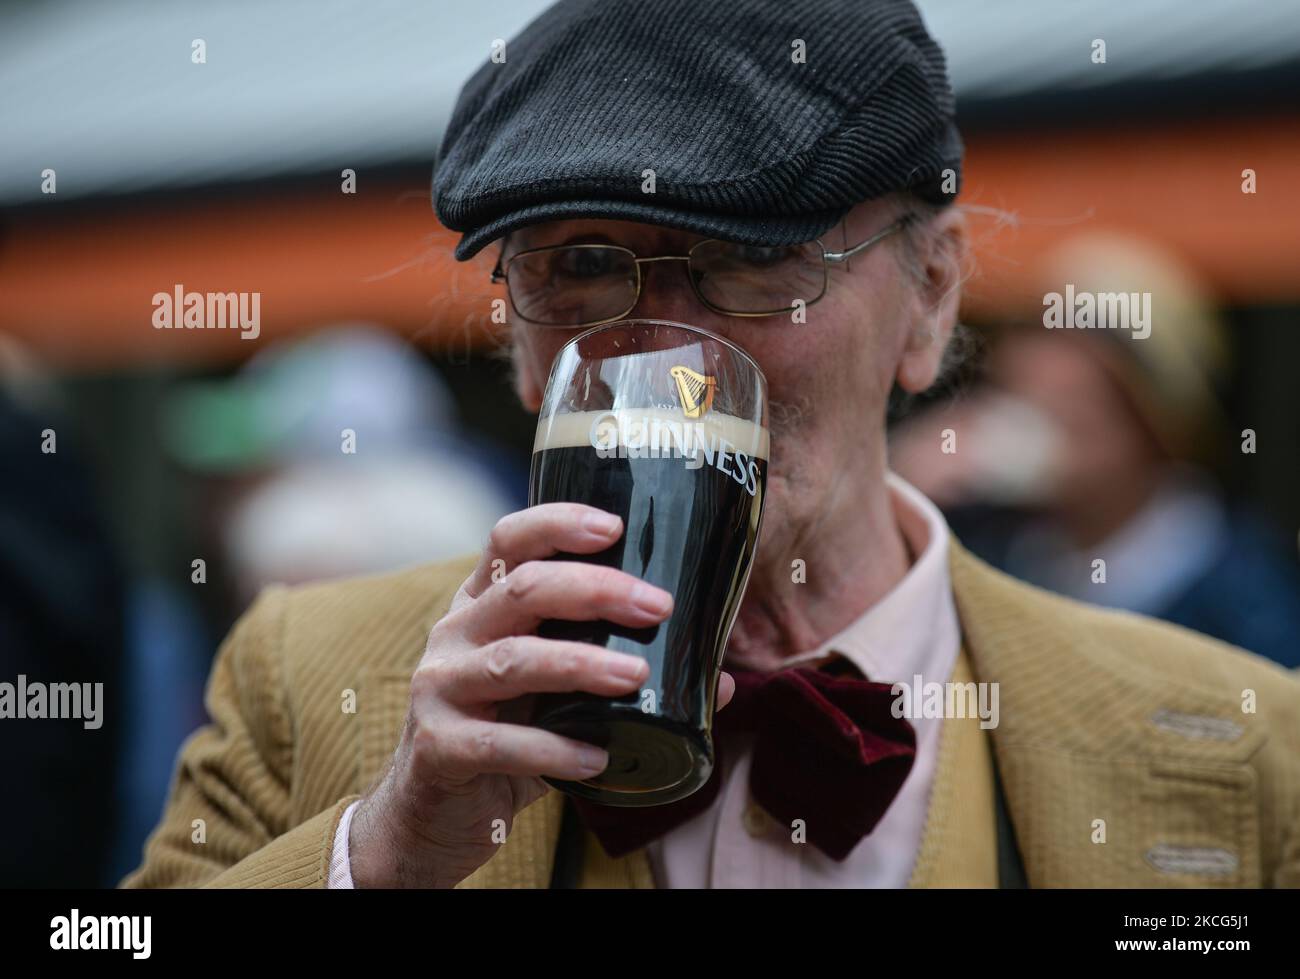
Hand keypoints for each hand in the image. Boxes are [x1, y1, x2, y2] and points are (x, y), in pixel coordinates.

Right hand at [348, 502, 732, 887]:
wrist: (434, 817)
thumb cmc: (508, 740)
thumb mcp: (557, 700)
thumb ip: (621, 679)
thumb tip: (721, 681)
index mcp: (481, 605)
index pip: (511, 540)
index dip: (559, 523)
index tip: (616, 526)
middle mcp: (455, 633)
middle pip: (523, 589)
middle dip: (596, 590)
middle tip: (657, 606)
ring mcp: (439, 688)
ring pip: (514, 659)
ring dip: (581, 664)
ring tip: (636, 676)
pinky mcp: (439, 747)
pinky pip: (500, 743)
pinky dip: (554, 750)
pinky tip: (598, 758)